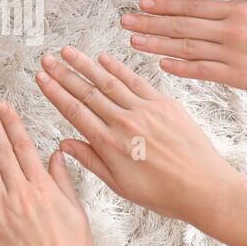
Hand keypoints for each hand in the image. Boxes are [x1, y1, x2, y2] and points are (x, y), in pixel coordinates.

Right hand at [34, 46, 235, 222]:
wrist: (205, 188)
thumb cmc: (164, 193)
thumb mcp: (120, 186)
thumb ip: (91, 161)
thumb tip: (65, 145)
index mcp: (110, 145)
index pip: (74, 112)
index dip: (55, 92)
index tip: (41, 79)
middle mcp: (125, 123)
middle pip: (87, 92)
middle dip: (64, 74)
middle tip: (47, 60)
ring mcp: (145, 111)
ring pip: (108, 82)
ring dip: (85, 64)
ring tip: (68, 52)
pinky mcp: (165, 104)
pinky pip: (136, 81)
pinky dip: (118, 68)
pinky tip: (103, 58)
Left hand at [121, 0, 246, 94]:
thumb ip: (242, 5)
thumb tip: (218, 2)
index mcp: (239, 9)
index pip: (194, 2)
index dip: (165, 0)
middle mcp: (232, 29)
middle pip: (182, 23)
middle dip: (151, 20)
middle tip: (125, 16)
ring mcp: (234, 54)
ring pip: (187, 46)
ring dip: (157, 42)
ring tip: (133, 37)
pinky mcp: (239, 76)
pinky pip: (203, 71)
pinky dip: (180, 66)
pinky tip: (161, 63)